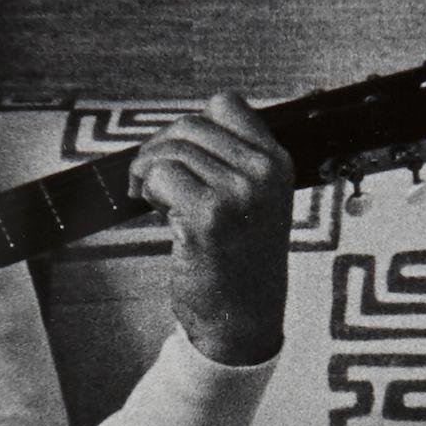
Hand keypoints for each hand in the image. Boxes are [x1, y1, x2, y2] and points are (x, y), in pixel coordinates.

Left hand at [134, 94, 295, 368]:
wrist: (242, 320)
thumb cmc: (236, 260)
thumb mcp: (253, 200)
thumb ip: (229, 161)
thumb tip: (173, 133)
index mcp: (277, 162)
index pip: (227, 105)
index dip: (192, 126)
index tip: (181, 156)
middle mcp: (263, 173)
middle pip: (190, 125)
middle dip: (159, 149)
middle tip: (151, 182)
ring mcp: (239, 193)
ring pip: (171, 150)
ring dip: (149, 172)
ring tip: (156, 200)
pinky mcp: (209, 217)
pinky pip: (160, 176)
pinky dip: (148, 191)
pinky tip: (159, 214)